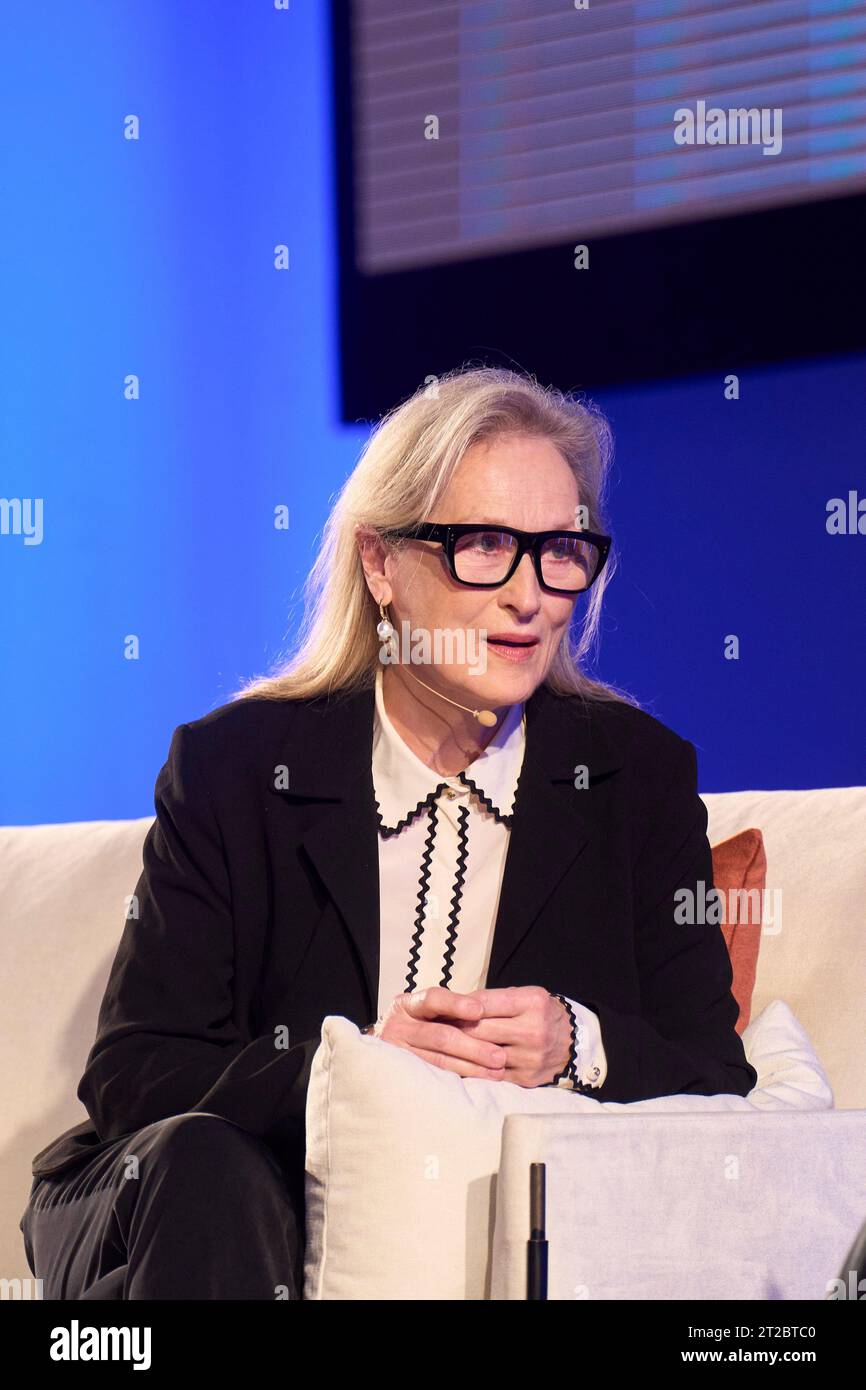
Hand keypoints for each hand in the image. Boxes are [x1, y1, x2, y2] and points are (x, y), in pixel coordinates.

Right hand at [367, 987, 508, 1080]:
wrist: (383, 1048)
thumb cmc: (418, 1025)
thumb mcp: (428, 1010)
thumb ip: (455, 1008)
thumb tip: (496, 1005)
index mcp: (407, 1005)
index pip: (432, 999)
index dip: (456, 1004)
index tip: (480, 1010)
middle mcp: (398, 1027)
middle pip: (439, 1035)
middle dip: (473, 1047)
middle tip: (499, 1055)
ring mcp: (397, 1052)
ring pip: (438, 1060)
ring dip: (471, 1067)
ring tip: (496, 1072)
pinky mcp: (402, 1074)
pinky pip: (435, 1078)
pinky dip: (460, 1079)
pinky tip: (479, 1082)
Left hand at [446, 985, 572, 1086]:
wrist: (573, 1041)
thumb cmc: (539, 1013)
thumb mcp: (524, 996)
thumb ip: (492, 1000)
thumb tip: (454, 1006)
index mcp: (532, 1002)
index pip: (484, 1003)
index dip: (457, 1006)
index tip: (438, 1009)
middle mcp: (534, 1030)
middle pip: (480, 1030)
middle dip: (453, 1028)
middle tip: (432, 1028)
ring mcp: (531, 1057)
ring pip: (483, 1055)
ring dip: (459, 1051)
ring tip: (441, 1046)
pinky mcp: (526, 1079)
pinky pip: (491, 1074)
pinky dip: (473, 1068)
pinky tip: (459, 1063)